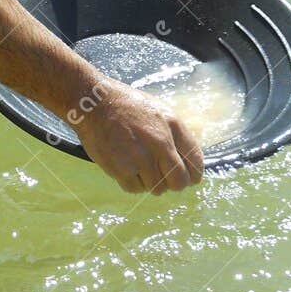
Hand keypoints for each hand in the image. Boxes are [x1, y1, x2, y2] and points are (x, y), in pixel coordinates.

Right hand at [71, 79, 204, 194]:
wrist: (94, 103)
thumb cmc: (127, 105)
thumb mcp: (160, 111)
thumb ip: (176, 135)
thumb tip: (187, 160)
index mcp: (173, 126)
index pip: (196, 162)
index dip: (193, 173)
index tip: (187, 176)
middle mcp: (160, 143)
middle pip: (179, 182)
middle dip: (174, 183)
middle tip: (164, 178)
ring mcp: (140, 158)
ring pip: (157, 188)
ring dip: (151, 182)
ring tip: (140, 167)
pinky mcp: (121, 168)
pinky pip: (135, 189)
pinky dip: (133, 183)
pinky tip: (127, 168)